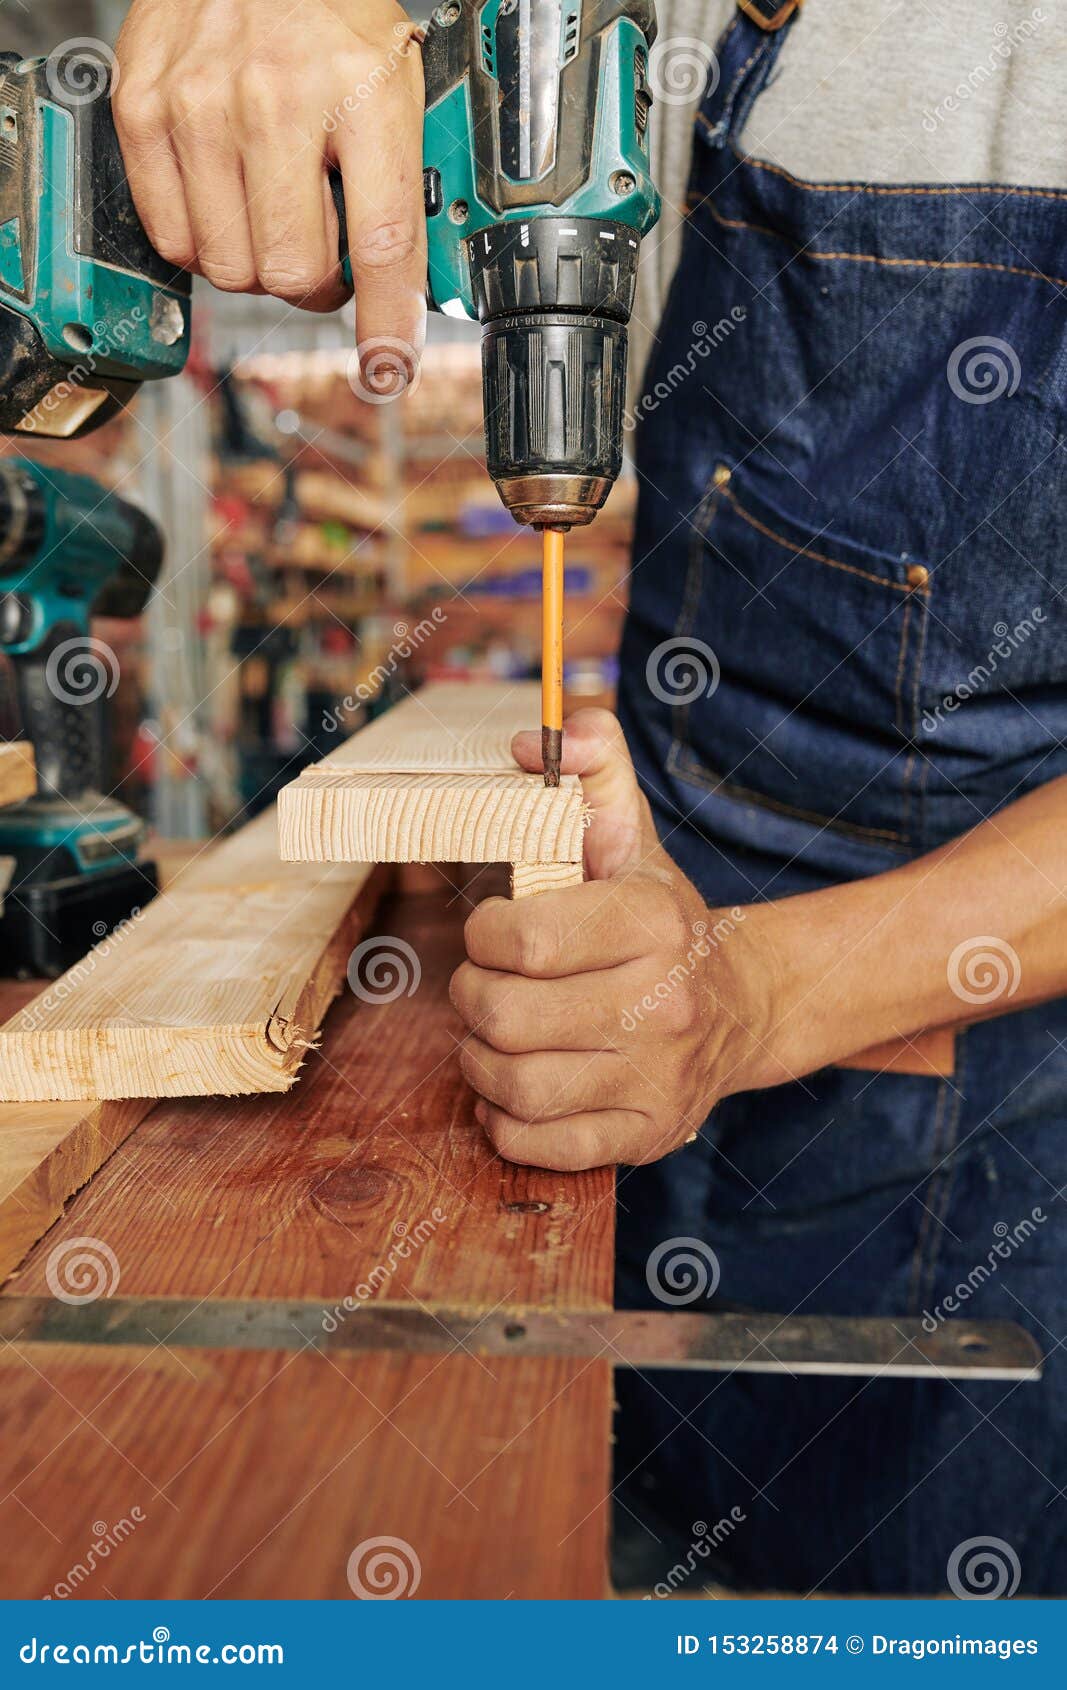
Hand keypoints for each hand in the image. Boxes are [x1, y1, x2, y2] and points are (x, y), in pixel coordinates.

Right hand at [114, 0, 425, 383]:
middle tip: (320, 245)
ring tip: (269, 205)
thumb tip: (410, 290)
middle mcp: (277, 99)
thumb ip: (399, 182)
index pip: (382, 241)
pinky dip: (200, 238)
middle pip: (290, 272)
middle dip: (312, 281)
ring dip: (254, 259)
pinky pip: (172, 237)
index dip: (387, 319)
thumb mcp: (392, 81)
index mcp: (362, 92)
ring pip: (229, 267)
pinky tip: (223, 195)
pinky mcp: (144, 111)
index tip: (388, 367)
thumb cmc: (325, 9)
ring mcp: (201, 107)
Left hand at [449, 711, 773, 1170]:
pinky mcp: (646, 1134)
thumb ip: (593, 769)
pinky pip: (539, 1146)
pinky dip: (506, 1123)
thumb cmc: (662, 918)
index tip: (495, 933)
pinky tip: (515, 1091)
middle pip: (504, 1018)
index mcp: (650, 923)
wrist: (744, 1005)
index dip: (484, 936)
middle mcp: (661, 1004)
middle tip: (483, 988)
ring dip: (480, 1063)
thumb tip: (541, 739)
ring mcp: (656, 1077)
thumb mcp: (633, 835)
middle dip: (471, 999)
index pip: (522, 940)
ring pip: (514, 1087)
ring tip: (494, 1038)